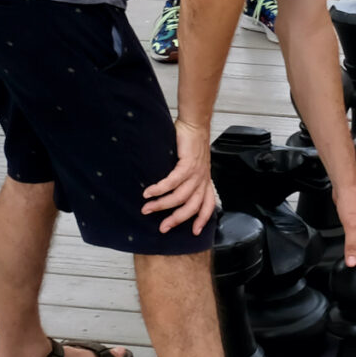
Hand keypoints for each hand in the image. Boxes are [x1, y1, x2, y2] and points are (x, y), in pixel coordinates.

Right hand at [141, 117, 217, 235]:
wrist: (194, 124)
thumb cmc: (190, 143)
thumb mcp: (192, 165)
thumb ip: (186, 179)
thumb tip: (170, 192)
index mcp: (205, 181)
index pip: (208, 204)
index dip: (203, 219)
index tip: (193, 232)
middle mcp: (203, 179)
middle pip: (192, 207)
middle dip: (176, 219)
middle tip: (162, 228)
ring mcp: (197, 172)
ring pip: (180, 197)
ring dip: (162, 205)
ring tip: (147, 208)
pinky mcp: (188, 164)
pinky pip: (173, 182)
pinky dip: (160, 189)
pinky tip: (149, 192)